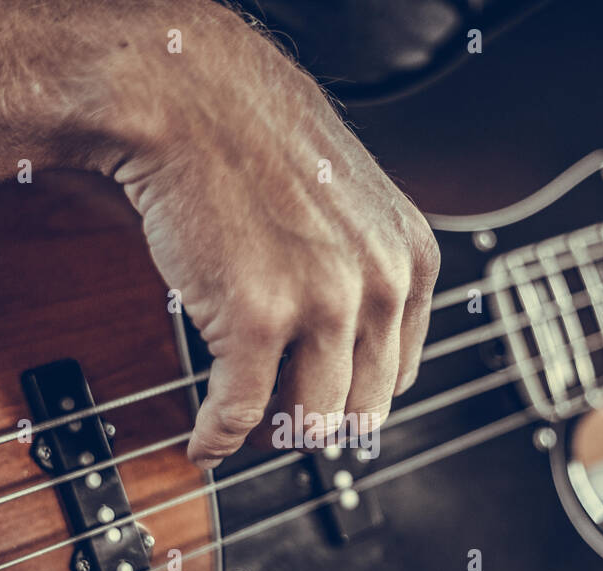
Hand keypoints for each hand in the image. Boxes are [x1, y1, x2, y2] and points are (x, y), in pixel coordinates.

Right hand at [105, 6, 438, 467]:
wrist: (192, 98)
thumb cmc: (258, 141)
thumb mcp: (353, 203)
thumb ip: (365, 270)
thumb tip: (349, 344)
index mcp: (410, 258)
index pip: (398, 371)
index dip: (355, 398)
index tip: (325, 404)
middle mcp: (378, 284)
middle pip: (360, 406)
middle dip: (316, 424)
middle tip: (279, 425)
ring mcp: (321, 306)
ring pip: (307, 417)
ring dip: (269, 435)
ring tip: (242, 429)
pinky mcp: (254, 320)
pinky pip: (238, 411)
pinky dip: (217, 438)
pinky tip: (204, 440)